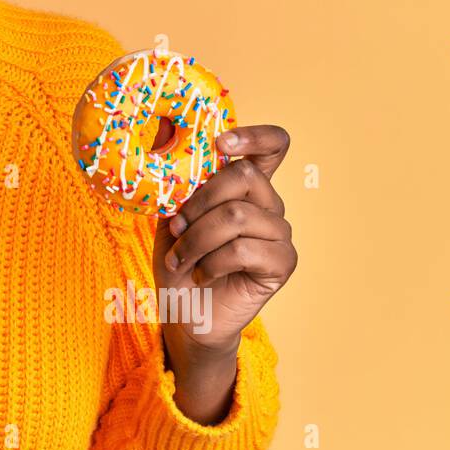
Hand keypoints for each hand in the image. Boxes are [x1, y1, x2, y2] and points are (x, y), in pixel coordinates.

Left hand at [150, 123, 296, 421]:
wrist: (184, 313)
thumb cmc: (178, 262)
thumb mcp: (169, 218)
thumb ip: (179, 187)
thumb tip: (166, 149)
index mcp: (245, 186)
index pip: (272, 146)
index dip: (253, 136)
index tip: (221, 142)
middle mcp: (268, 204)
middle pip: (244, 176)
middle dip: (198, 202)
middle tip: (176, 228)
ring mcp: (279, 233)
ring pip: (238, 215)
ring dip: (197, 239)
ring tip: (181, 258)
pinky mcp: (283, 263)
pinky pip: (245, 249)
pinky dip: (211, 262)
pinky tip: (202, 274)